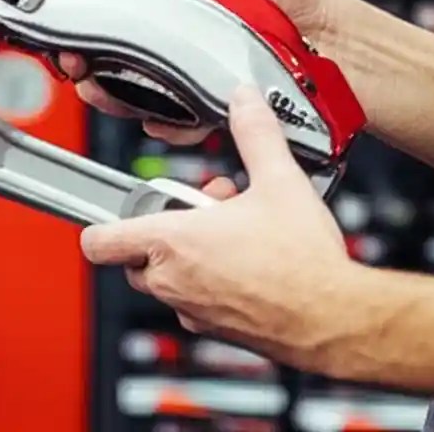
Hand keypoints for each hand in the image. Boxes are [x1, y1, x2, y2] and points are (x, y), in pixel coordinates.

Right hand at [59, 0, 333, 144]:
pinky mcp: (204, 110)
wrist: (326, 42)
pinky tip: (165, 119)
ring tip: (104, 90)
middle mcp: (168, 43)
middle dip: (83, 64)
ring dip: (110, 97)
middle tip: (75, 63)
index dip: (79, 18)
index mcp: (164, 3)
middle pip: (107, 58)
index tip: (61, 22)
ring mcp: (183, 79)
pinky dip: (165, 126)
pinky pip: (172, 124)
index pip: (108, 11)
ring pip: (130, 96)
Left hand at [79, 85, 355, 369]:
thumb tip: (246, 104)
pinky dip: (207, 281)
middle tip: (203, 211)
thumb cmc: (303, 265)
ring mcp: (191, 310)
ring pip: (165, 278)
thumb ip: (255, 135)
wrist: (333, 320)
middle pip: (134, 254)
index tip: (122, 208)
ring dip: (186, 254)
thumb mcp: (280, 182)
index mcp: (172, 243)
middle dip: (163, 227)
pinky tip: (246, 262)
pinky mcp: (213, 330)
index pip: (99, 241)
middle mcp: (172, 281)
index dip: (102, 223)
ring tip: (231, 233)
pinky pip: (192, 301)